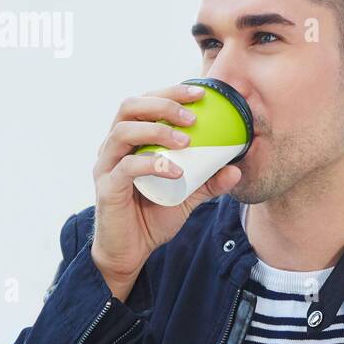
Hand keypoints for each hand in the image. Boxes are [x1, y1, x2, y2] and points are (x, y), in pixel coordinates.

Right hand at [90, 83, 241, 300]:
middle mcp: (114, 147)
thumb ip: (209, 182)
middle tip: (193, 116)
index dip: (170, 92)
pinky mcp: (106, 188)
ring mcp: (107, 165)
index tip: (200, 93)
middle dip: (163, 103)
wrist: (131, 251)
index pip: (145, 102)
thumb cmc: (153, 216)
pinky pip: (125, 167)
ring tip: (187, 141)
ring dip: (158, 130)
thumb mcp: (187, 196)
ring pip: (123, 131)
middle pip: (129, 106)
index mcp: (132, 140)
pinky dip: (152, 164)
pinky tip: (176, 170)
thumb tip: (237, 169)